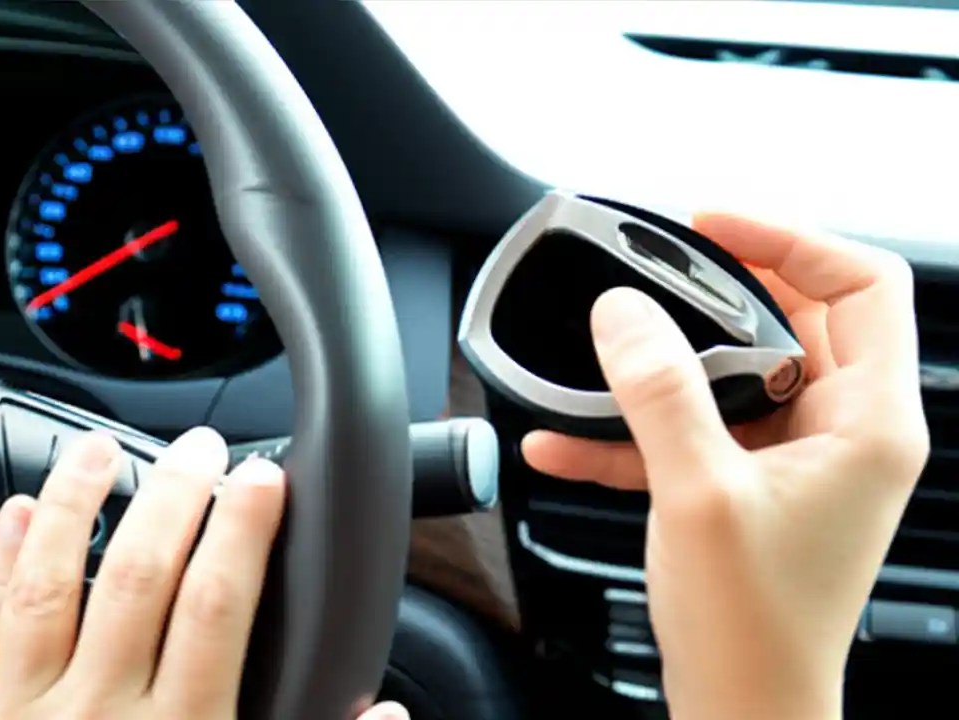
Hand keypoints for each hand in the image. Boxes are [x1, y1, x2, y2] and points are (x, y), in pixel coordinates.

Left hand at [0, 426, 408, 719]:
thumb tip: (383, 718)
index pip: (218, 607)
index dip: (244, 531)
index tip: (263, 480)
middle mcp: (97, 717)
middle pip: (142, 576)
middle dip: (176, 497)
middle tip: (201, 447)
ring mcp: (25, 714)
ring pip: (52, 582)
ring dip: (77, 504)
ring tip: (100, 448)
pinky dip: (0, 563)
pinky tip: (14, 515)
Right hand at [522, 213, 929, 719]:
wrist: (743, 710)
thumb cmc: (753, 627)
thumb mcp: (697, 494)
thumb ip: (660, 393)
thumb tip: (626, 313)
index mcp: (870, 423)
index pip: (861, 285)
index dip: (789, 239)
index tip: (713, 225)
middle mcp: (845, 434)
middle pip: (795, 319)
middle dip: (716, 291)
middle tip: (655, 272)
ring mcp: (799, 462)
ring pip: (739, 372)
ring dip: (668, 362)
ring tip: (608, 347)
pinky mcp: (751, 488)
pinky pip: (697, 429)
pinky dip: (639, 427)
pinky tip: (566, 440)